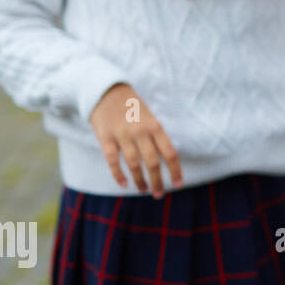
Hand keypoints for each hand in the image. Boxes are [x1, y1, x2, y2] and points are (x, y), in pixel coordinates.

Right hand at [89, 83, 182, 198]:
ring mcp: (122, 135)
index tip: (179, 184)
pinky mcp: (105, 137)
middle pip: (153, 163)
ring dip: (140, 180)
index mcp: (155, 126)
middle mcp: (140, 132)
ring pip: (134, 164)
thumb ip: (156, 136)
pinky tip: (124, 184)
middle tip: (159, 194)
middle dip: (158, 181)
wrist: (105, 91)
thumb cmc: (131, 106)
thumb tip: (166, 159)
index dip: (176, 170)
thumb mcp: (149, 117)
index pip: (170, 153)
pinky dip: (118, 174)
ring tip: (144, 190)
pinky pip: (112, 161)